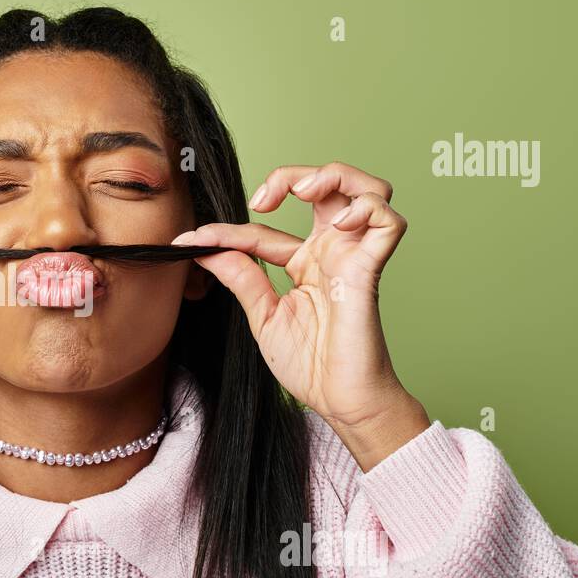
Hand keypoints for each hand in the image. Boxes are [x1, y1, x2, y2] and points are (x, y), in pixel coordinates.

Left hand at [172, 162, 428, 469]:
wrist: (338, 401)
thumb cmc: (311, 365)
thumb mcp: (262, 315)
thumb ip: (241, 277)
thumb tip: (207, 250)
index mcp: (306, 263)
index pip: (263, 231)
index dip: (225, 231)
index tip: (190, 241)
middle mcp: (332, 253)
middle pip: (329, 185)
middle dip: (296, 175)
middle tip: (263, 200)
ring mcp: (353, 258)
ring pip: (368, 189)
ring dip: (337, 178)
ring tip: (307, 194)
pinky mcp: (370, 270)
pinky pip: (388, 221)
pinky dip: (366, 208)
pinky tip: (338, 223)